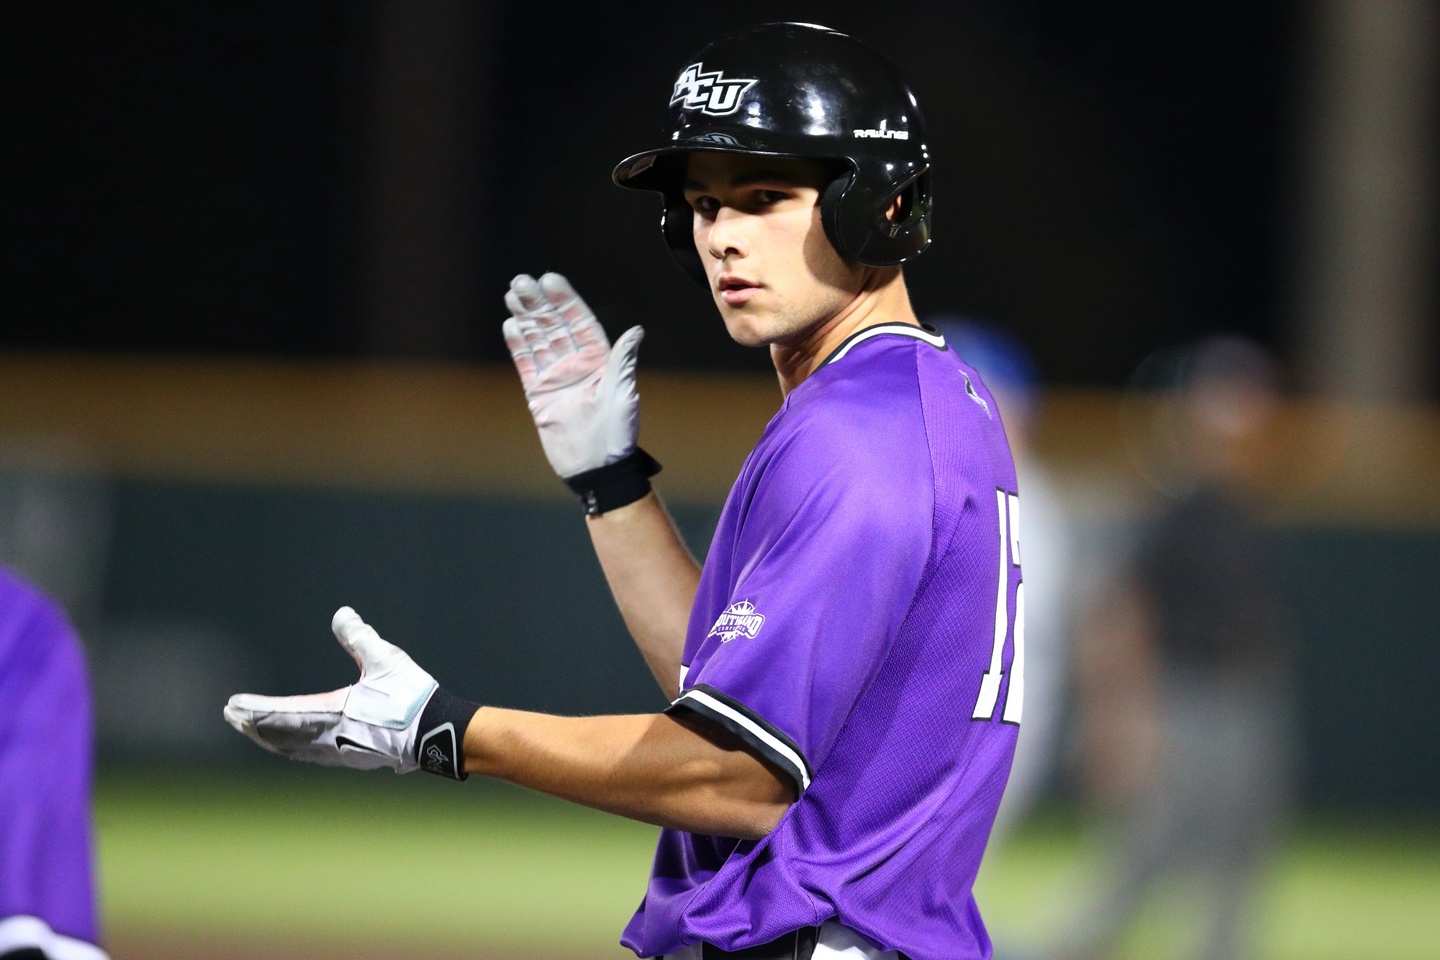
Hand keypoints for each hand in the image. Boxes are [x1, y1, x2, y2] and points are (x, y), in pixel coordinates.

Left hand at [224, 607, 442, 774]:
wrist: (438, 732)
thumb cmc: (412, 695)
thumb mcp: (385, 659)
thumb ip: (359, 637)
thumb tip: (340, 614)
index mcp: (334, 713)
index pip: (282, 712)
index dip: (255, 709)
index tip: (232, 705)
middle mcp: (330, 737)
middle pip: (279, 735)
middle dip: (253, 725)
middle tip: (231, 716)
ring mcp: (340, 751)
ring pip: (292, 748)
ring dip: (268, 737)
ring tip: (252, 730)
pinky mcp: (351, 758)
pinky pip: (308, 754)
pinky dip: (289, 747)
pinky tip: (289, 745)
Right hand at [502, 272, 644, 478]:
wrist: (595, 467)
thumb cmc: (616, 433)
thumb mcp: (622, 394)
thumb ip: (623, 361)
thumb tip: (636, 331)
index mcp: (599, 361)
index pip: (579, 323)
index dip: (566, 301)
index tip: (551, 279)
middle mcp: (577, 365)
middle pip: (555, 326)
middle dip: (540, 303)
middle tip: (522, 280)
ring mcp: (557, 378)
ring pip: (539, 340)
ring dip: (527, 317)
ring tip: (513, 294)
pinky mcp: (539, 395)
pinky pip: (527, 365)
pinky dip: (519, 345)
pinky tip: (511, 324)